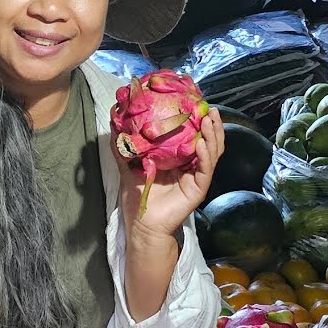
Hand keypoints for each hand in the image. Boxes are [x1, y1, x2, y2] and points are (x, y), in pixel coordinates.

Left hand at [114, 108, 224, 238]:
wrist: (142, 224)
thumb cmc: (139, 197)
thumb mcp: (129, 166)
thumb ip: (123, 148)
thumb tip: (114, 126)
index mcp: (179, 160)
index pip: (193, 136)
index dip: (196, 120)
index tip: (195, 103)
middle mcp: (191, 167)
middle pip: (208, 142)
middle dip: (211, 125)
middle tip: (210, 108)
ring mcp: (196, 178)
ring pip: (212, 153)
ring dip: (213, 135)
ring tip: (209, 119)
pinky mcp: (198, 189)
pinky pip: (205, 170)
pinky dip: (205, 155)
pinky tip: (202, 143)